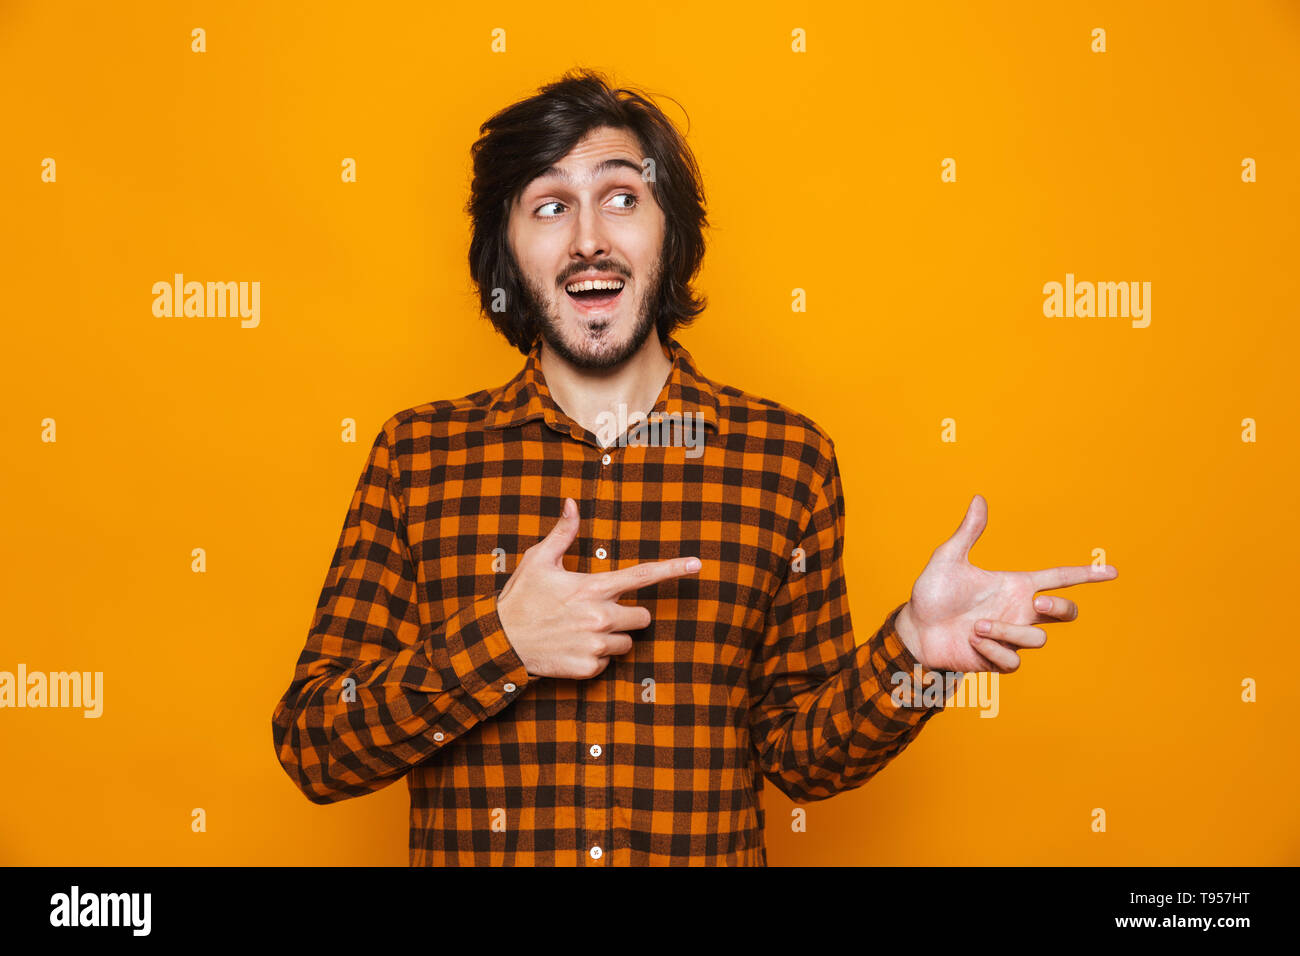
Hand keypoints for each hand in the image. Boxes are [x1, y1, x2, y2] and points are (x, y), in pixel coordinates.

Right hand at [496, 498, 701, 679]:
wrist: (499, 643)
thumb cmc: (520, 598)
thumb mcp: (538, 561)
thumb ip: (563, 533)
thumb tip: (572, 504)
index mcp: (593, 587)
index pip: (643, 576)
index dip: (673, 569)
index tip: (698, 564)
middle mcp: (600, 617)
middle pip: (643, 618)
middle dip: (628, 615)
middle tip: (599, 613)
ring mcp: (596, 646)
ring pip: (626, 643)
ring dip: (611, 638)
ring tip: (579, 632)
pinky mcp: (589, 669)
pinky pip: (608, 664)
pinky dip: (595, 658)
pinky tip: (572, 649)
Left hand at [894, 494, 1117, 672]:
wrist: (914, 629)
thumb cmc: (932, 593)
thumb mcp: (948, 559)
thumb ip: (968, 532)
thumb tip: (978, 498)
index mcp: (1015, 586)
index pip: (1059, 579)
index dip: (1087, 574)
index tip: (1112, 571)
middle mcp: (1019, 611)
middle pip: (1066, 614)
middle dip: (1061, 609)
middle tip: (1036, 604)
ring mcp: (1010, 637)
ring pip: (1038, 641)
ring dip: (1007, 632)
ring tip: (976, 626)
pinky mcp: (998, 660)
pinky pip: (1013, 661)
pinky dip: (993, 651)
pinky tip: (972, 642)